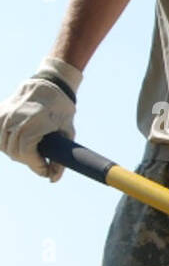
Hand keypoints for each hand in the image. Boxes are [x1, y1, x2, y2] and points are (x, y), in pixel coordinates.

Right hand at [0, 59, 81, 180]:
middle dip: (29, 161)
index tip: (46, 171)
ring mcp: (4, 116)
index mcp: (32, 126)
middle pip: (14, 153)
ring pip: (4, 146)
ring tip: (31, 151)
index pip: (26, 155)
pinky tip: (17, 142)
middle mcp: (14, 121)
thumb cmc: (61, 110)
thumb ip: (60, 159)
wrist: (50, 86)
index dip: (37, 166)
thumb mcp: (67, 134)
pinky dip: (6, 142)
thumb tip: (52, 179)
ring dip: (17, 153)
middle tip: (41, 161)